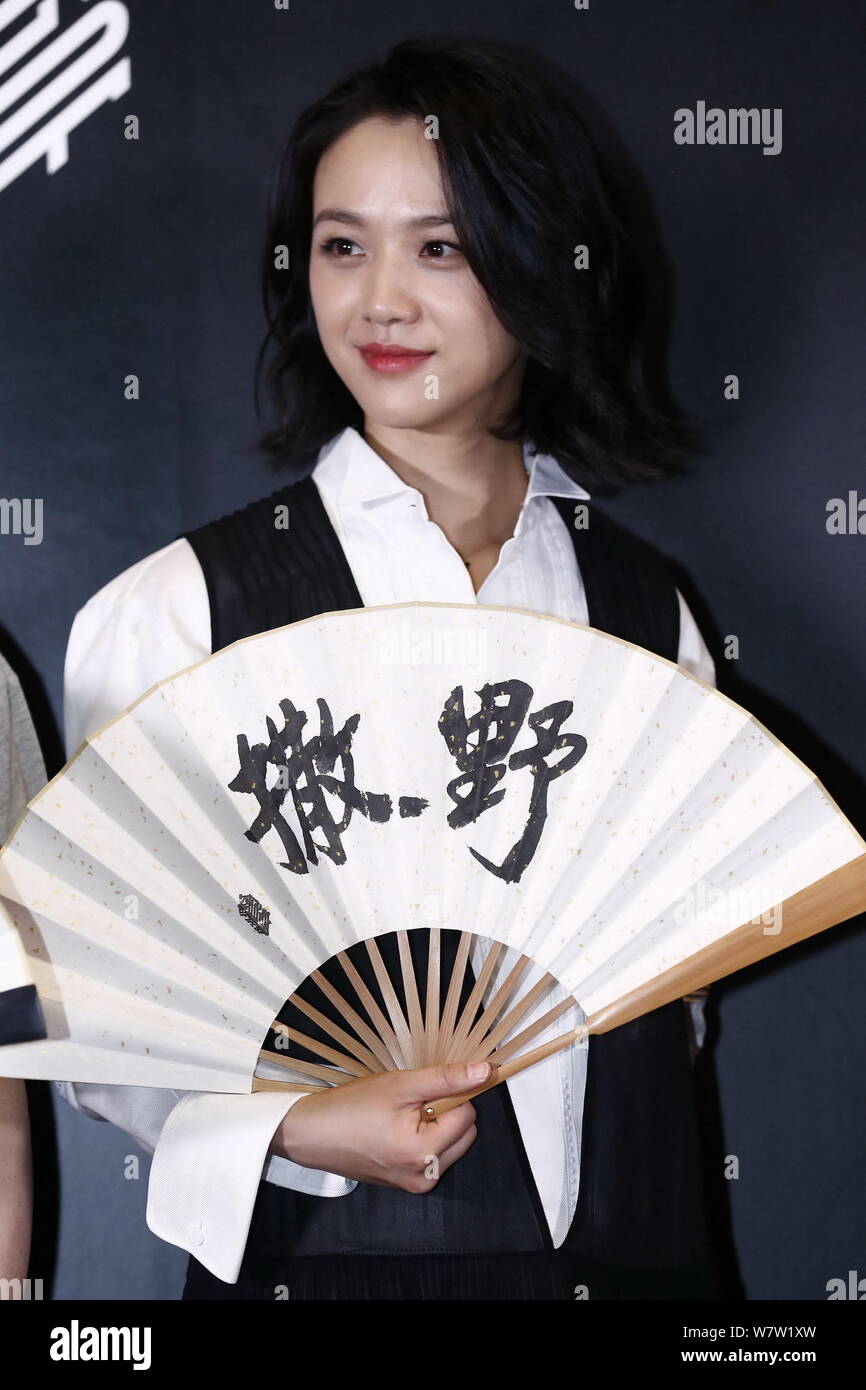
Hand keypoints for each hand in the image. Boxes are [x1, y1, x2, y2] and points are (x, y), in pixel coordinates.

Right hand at [268, 1060, 489, 1192]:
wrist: (310, 1134)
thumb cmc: (350, 1108)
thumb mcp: (401, 1085)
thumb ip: (446, 1078)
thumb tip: (485, 1072)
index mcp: (425, 1154)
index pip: (468, 1113)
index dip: (447, 1094)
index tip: (419, 1090)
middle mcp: (425, 1177)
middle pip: (465, 1132)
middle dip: (445, 1112)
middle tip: (408, 1103)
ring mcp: (415, 1184)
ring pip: (451, 1144)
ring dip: (435, 1125)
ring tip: (399, 1116)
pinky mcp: (405, 1184)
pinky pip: (432, 1155)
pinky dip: (423, 1138)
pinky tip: (394, 1128)